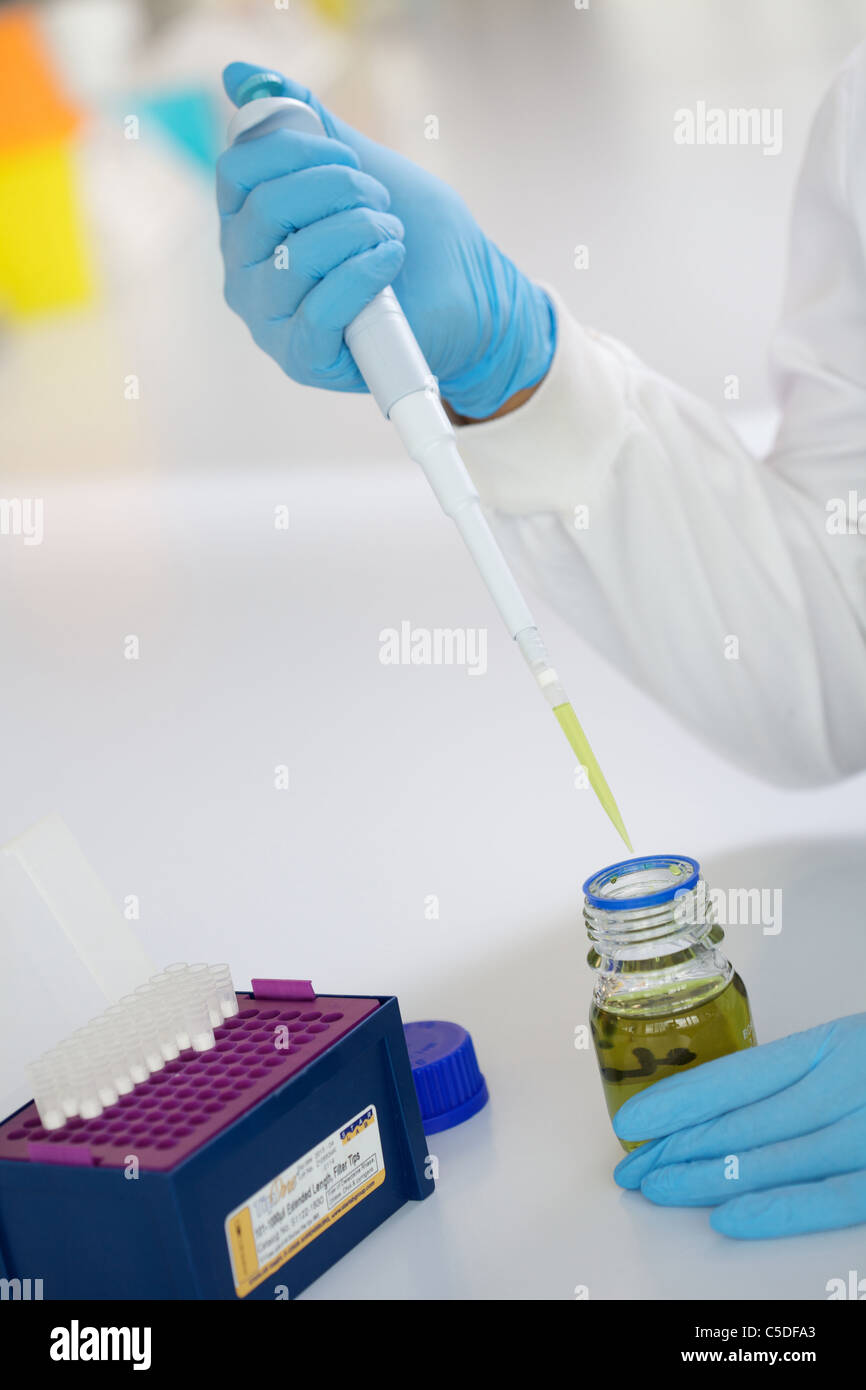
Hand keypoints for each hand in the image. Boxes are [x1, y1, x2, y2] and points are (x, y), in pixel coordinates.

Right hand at [217, 62, 554, 419]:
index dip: (294, 149)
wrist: (470, 298)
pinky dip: (364, 274)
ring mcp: (271, 320)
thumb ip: (305, 124)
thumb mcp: (359, 166)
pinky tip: (391, 263)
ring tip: (392, 237)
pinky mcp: (303, 358)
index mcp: (250, 225)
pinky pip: (319, 308)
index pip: (237, 169)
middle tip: (379, 200)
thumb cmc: (415, 235)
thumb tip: (239, 73)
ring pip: (296, 257)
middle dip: (336, 189)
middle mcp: (247, 273)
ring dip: (359, 232)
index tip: (347, 157)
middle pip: (265, 208)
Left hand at [613, 1013, 865, 1238]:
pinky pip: (831, 1199)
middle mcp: (841, 1086)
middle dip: (677, 1146)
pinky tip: (724, 1216)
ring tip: (657, 1189)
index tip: (633, 1119)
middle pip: (742, 1121)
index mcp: (828, 1047)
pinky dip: (775, 1209)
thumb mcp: (852, 1048)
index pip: (737, 1076)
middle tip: (632, 1164)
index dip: (680, 1100)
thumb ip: (804, 1074)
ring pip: (769, 1160)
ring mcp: (864, 1133)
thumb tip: (735, 1102)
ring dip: (704, 1178)